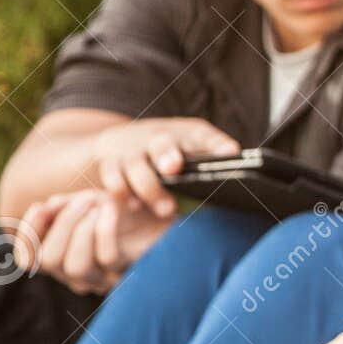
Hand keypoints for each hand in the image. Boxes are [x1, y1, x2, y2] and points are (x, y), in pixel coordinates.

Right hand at [15, 189, 170, 292]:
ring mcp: (106, 277)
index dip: (27, 234)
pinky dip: (104, 228)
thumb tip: (47, 206)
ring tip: (95, 202)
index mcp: (63, 257)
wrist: (166, 211)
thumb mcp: (87, 201)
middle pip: (51, 262)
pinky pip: (108, 256)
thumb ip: (63, 207)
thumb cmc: (125, 208)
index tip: (41, 205)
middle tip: (82, 199)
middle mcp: (80, 275)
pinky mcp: (131, 271)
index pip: (28, 260)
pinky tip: (112, 208)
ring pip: (76, 266)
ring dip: (81, 228)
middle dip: (61, 225)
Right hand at [92, 117, 239, 217]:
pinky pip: (112, 178)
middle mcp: (157, 137)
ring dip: (150, 187)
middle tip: (174, 169)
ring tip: (167, 209)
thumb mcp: (188, 150)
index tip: (231, 152)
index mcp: (185, 134)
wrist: (118, 141)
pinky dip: (122, 193)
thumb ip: (206, 165)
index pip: (203, 135)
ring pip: (136, 165)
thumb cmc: (168, 154)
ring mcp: (131, 150)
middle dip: (167, 155)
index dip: (216, 143)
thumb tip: (233, 187)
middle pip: (162, 143)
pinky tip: (134, 205)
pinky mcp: (108, 164)